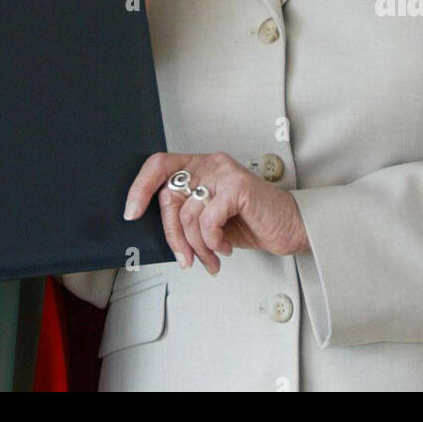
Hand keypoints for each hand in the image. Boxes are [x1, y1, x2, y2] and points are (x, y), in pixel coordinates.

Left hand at [124, 152, 309, 273]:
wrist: (291, 227)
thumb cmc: (252, 222)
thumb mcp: (212, 217)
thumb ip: (188, 213)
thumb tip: (162, 232)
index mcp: (201, 166)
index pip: (159, 164)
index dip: (140, 186)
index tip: (131, 212)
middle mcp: (210, 163)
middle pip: (170, 197)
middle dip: (173, 235)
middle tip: (185, 258)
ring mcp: (224, 172)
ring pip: (188, 214)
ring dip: (198, 246)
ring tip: (212, 257)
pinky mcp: (238, 187)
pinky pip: (207, 219)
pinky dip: (213, 241)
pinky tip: (225, 247)